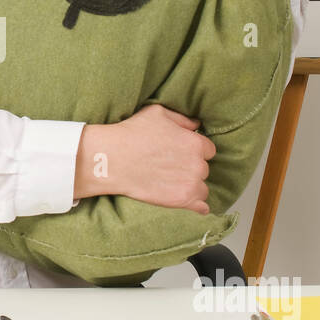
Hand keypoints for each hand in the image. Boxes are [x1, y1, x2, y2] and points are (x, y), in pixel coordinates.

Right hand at [73, 104, 215, 213]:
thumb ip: (182, 119)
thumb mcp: (158, 113)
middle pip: (203, 169)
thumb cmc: (132, 133)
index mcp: (195, 142)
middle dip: (190, 168)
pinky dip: (199, 205)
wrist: (112, 159)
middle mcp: (197, 164)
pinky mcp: (181, 200)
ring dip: (192, 185)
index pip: (207, 150)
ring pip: (202, 187)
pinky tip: (195, 205)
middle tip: (171, 167)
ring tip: (174, 184)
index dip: (194, 151)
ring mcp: (190, 184)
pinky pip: (201, 206)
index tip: (181, 153)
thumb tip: (196, 124)